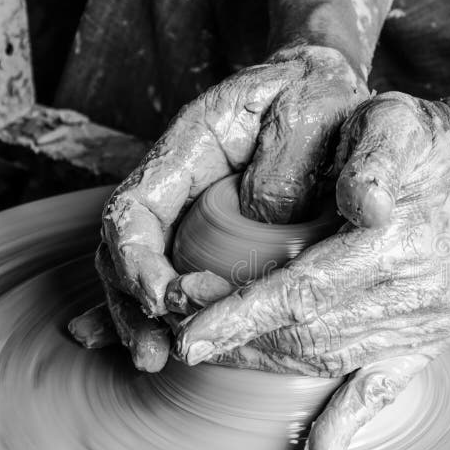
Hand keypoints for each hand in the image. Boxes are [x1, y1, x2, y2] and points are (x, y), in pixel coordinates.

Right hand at [68, 45, 368, 370]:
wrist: (324, 90)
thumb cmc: (318, 96)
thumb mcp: (315, 114)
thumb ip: (291, 164)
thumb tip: (267, 221)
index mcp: (190, 146)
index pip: (137, 207)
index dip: (139, 258)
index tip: (168, 299)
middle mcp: (178, 182)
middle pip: (125, 246)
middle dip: (134, 301)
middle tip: (159, 347)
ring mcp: (190, 209)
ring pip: (144, 267)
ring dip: (144, 316)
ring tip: (154, 358)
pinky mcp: (212, 235)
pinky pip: (177, 273)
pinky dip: (165, 311)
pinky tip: (159, 346)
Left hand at [174, 92, 449, 449]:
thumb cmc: (409, 143)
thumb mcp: (391, 124)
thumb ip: (376, 159)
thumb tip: (365, 202)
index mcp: (397, 243)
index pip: (306, 287)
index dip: (245, 313)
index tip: (189, 334)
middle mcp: (413, 293)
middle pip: (305, 332)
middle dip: (236, 338)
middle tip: (175, 331)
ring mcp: (418, 323)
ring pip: (323, 359)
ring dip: (263, 363)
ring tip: (211, 353)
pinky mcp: (422, 340)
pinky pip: (381, 390)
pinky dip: (345, 425)